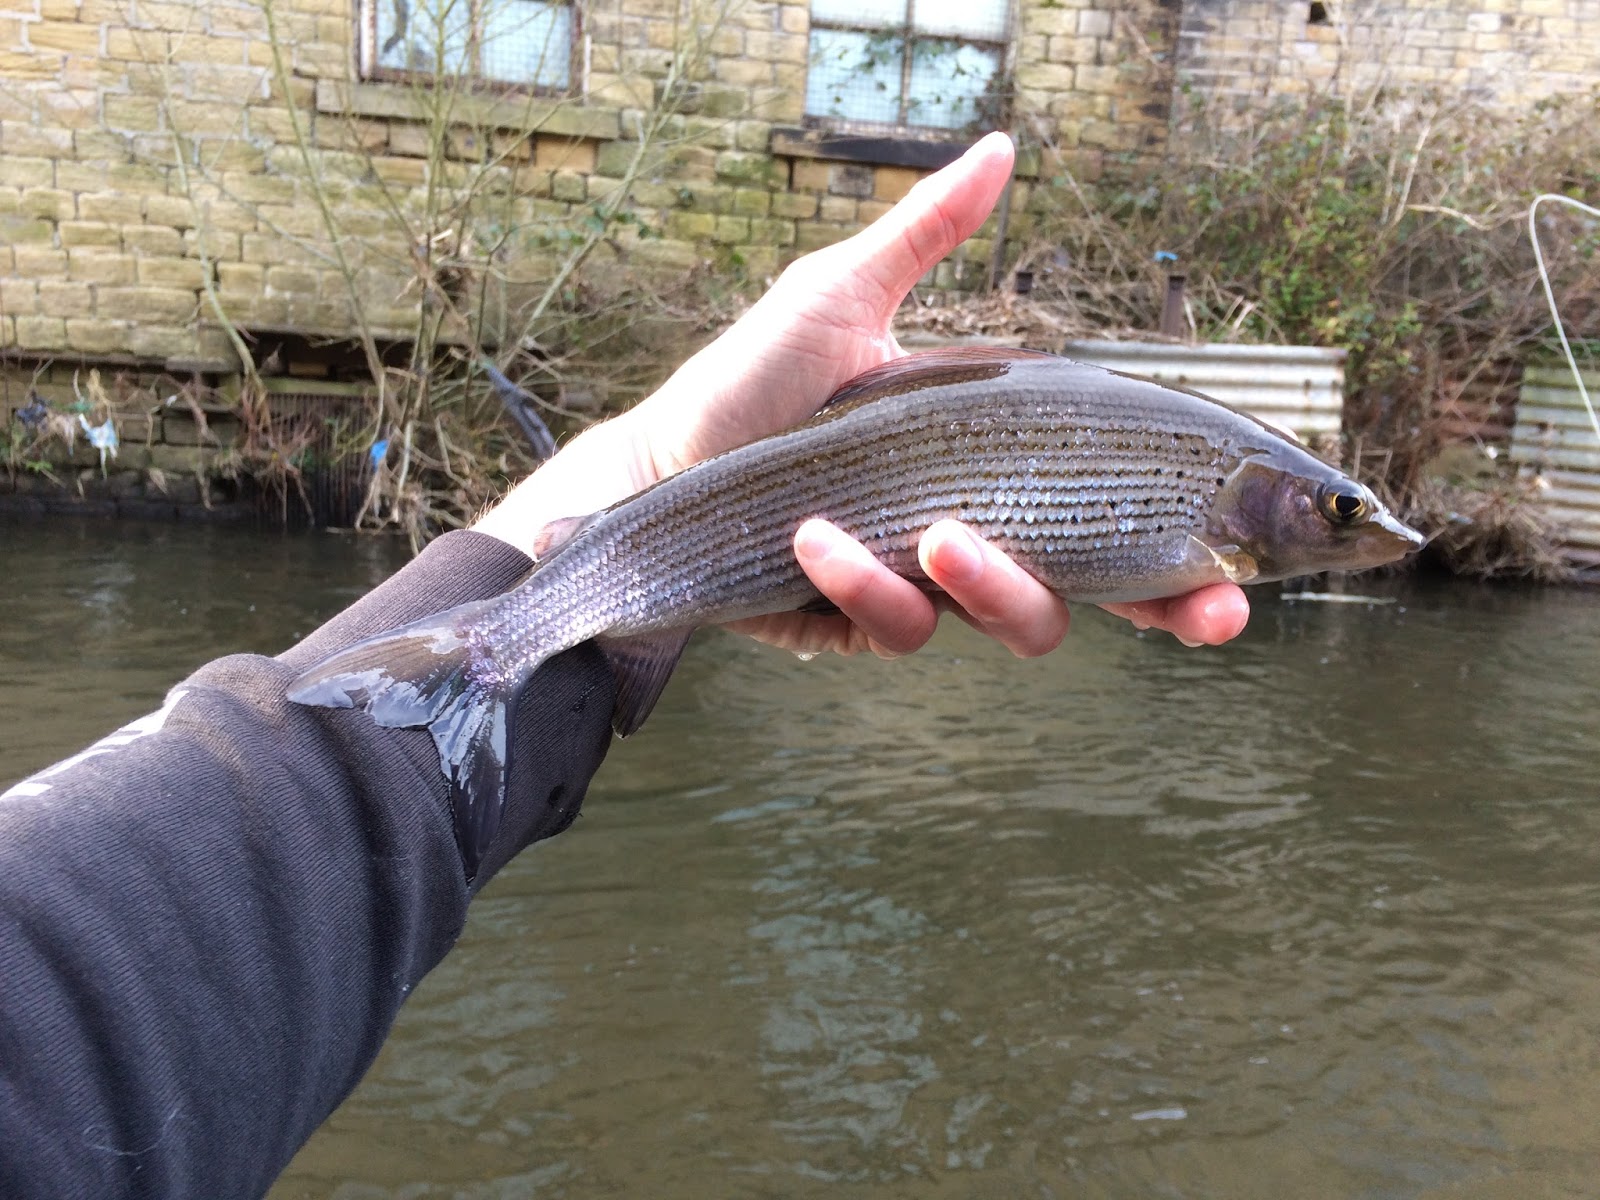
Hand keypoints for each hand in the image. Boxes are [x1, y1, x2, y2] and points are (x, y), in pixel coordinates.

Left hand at [473, 133, 1248, 655]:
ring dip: (992, 582)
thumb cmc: (755, 380)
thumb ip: (927, 235)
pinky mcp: (862, 624)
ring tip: (928, 531)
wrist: (661, 461)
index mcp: (996, 463)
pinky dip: (864, 583)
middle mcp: (975, 531)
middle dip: (1166, 611)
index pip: (1115, 511)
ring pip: (1016, 621)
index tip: (1249, 566)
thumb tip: (1004, 146)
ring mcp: (923, 588)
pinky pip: (901, 627)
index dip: (1190, 548)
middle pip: (1099, 593)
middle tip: (1211, 617)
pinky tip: (813, 536)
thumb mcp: (844, 294)